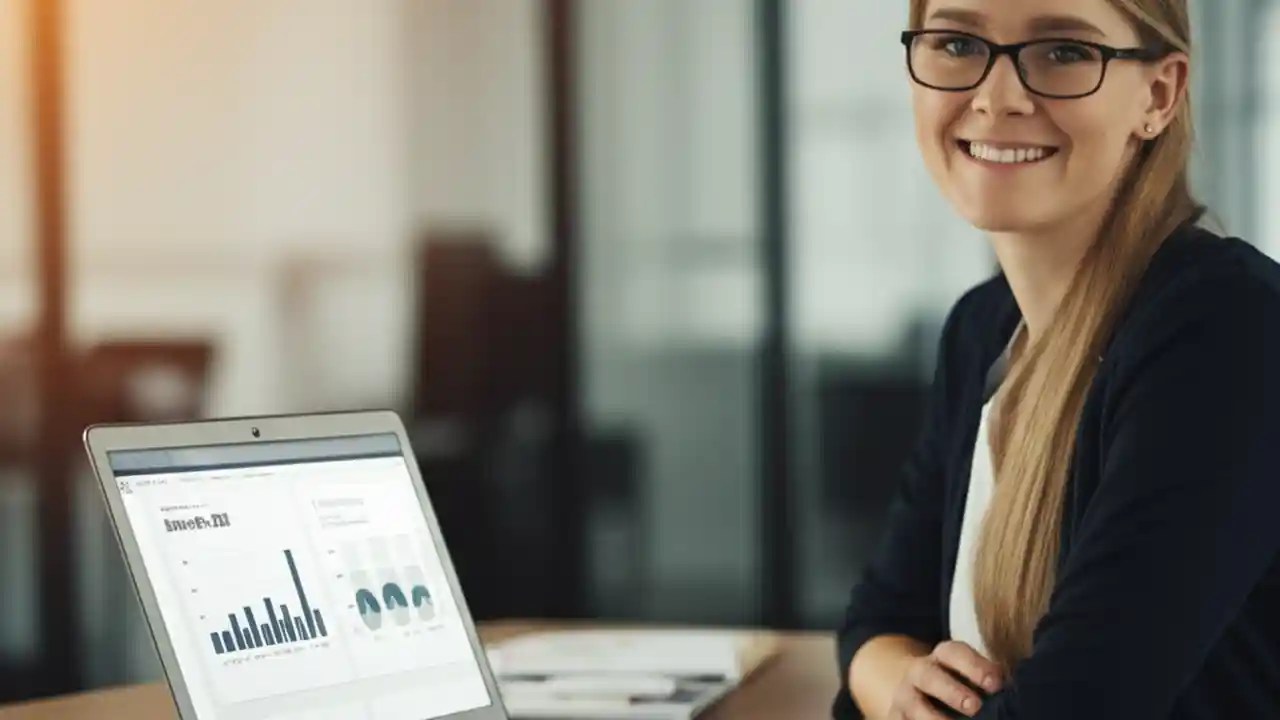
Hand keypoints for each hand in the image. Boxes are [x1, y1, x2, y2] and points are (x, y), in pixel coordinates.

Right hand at [886, 640, 1003, 718]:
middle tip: (975, 706)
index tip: (995, 684)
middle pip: (930, 676)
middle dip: (951, 691)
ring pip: (912, 705)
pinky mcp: (894, 716)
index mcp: (942, 658)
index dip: (974, 666)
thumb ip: (988, 682)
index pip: (954, 653)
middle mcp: (919, 673)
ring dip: (933, 718)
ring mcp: (904, 696)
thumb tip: (1015, 695)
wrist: (915, 690)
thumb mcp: (970, 676)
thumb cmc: (957, 685)